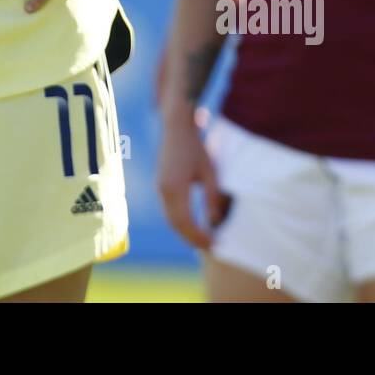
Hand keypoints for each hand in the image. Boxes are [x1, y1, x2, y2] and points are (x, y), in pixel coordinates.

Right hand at [156, 106, 227, 249]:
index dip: (199, 236)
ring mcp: (160, 188)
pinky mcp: (161, 185)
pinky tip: (193, 225)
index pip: (186, 222)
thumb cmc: (195, 147)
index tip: (214, 243)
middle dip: (192, 238)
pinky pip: (168, 210)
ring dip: (185, 232)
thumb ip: (212, 198)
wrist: (175, 128)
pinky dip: (180, 222)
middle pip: (175, 224)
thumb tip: (214, 222)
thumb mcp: (209, 172)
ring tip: (203, 239)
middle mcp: (163, 190)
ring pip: (170, 219)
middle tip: (210, 246)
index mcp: (175, 187)